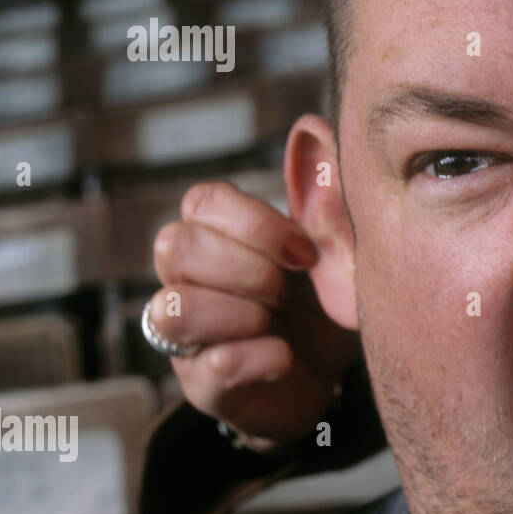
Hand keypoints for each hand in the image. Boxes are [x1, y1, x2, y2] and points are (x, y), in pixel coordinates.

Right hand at [147, 180, 361, 452]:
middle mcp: (190, 280)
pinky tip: (284, 357)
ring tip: (277, 322)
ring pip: (169, 308)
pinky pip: (206, 366)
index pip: (202, 202)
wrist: (341, 380)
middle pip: (173, 246)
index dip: (253, 223)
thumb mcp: (343, 251)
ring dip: (238, 312)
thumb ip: (326, 198)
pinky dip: (257, 357)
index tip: (305, 252)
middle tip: (288, 287)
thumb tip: (310, 127)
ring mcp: (189, 336)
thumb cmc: (331, 303)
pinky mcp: (203, 386)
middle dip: (243, 265)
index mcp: (221, 237)